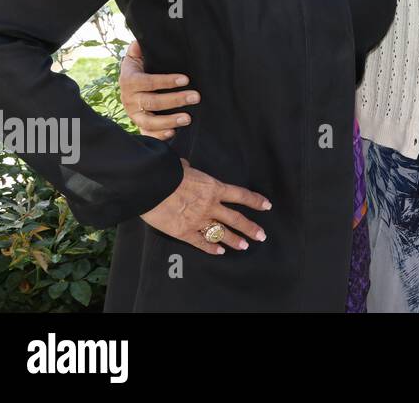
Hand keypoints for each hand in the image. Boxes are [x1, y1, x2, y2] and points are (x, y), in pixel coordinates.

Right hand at [120, 40, 198, 138]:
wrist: (128, 87)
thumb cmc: (139, 70)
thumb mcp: (136, 58)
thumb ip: (138, 49)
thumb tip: (140, 39)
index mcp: (129, 81)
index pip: (148, 81)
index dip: (166, 81)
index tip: (185, 79)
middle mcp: (130, 99)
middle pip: (152, 102)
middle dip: (175, 100)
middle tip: (196, 97)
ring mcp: (134, 114)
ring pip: (150, 120)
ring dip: (169, 120)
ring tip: (188, 118)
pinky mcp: (140, 125)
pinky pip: (147, 133)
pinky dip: (159, 135)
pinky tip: (173, 133)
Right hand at [140, 160, 271, 254]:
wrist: (151, 186)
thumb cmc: (166, 172)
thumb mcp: (182, 166)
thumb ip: (188, 169)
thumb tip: (185, 166)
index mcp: (214, 188)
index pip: (241, 195)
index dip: (256, 201)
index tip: (267, 206)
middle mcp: (210, 206)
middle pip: (236, 219)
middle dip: (250, 228)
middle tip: (261, 236)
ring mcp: (198, 220)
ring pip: (222, 233)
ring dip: (235, 240)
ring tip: (244, 246)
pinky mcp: (184, 232)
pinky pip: (201, 242)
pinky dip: (211, 248)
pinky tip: (219, 252)